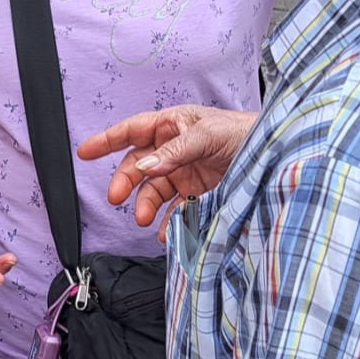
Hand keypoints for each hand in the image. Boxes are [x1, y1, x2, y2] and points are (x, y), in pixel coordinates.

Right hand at [78, 106, 256, 233]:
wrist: (273, 154)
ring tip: (145, 218)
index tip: (85, 152)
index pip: (133, 131)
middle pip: (138, 166)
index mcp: (172, 126)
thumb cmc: (242, 131)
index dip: (107, 140)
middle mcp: (174, 150)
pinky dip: (169, 222)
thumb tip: (145, 168)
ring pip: (154, 191)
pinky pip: (176, 210)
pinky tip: (167, 232)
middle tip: (117, 198)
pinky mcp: (198, 194)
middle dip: (125, 182)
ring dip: (146, 204)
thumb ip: (174, 152)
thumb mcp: (207, 134)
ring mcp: (184, 173)